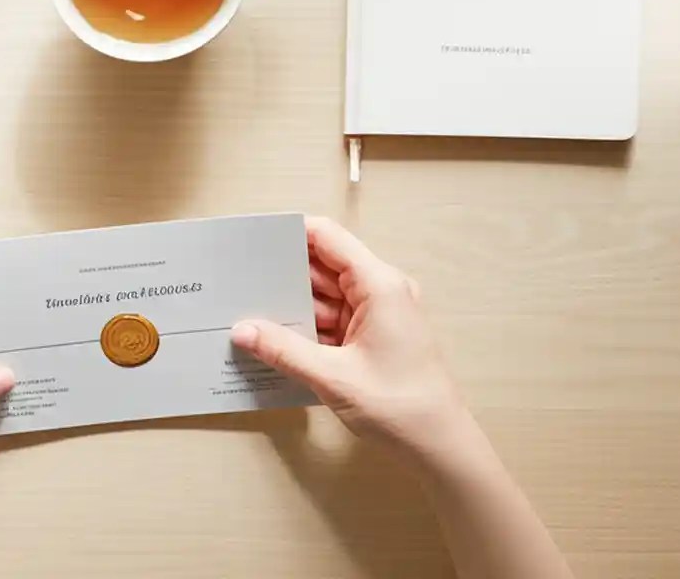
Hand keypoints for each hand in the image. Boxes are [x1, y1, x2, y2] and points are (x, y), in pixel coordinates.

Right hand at [231, 217, 464, 459]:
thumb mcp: (333, 376)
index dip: (291, 234)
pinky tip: (275, 337)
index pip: (328, 238)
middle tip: (241, 281)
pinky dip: (307, 328)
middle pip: (323, 267)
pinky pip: (333, 321)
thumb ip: (283, 350)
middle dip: (284, 274)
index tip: (255, 241)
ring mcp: (378, 314)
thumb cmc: (399, 406)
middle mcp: (381, 291)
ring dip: (293, 306)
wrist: (438, 445)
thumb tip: (242, 330)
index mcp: (379, 285)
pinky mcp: (373, 337)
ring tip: (249, 310)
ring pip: (324, 297)